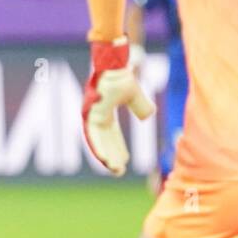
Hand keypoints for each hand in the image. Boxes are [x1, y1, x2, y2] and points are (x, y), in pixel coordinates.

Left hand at [82, 39, 155, 175]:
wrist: (115, 66)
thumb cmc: (121, 76)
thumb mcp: (134, 95)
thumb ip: (140, 106)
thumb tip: (148, 116)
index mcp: (105, 113)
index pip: (110, 135)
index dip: (117, 147)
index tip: (124, 160)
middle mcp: (96, 116)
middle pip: (104, 141)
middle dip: (112, 155)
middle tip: (119, 171)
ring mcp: (91, 116)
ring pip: (98, 142)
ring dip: (105, 156)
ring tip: (114, 170)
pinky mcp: (90, 116)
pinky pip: (93, 136)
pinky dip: (98, 148)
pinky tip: (104, 160)